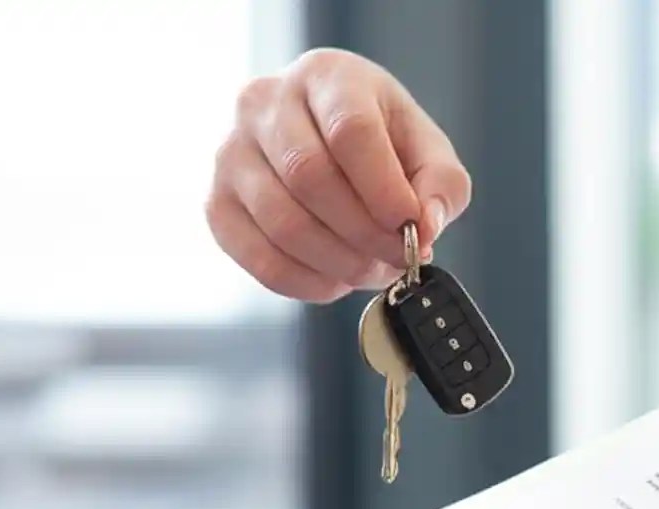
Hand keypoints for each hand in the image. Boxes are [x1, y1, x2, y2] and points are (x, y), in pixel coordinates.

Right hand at [207, 48, 471, 301]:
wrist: (324, 143)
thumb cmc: (381, 144)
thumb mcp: (426, 149)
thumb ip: (441, 185)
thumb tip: (425, 226)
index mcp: (326, 75)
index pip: (350, 131)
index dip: (384, 189)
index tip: (413, 227)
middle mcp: (264, 103)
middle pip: (310, 177)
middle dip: (364, 233)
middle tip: (398, 258)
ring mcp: (231, 153)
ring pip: (282, 222)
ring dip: (338, 262)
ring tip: (373, 269)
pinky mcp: (217, 202)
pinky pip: (258, 257)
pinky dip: (305, 282)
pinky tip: (336, 281)